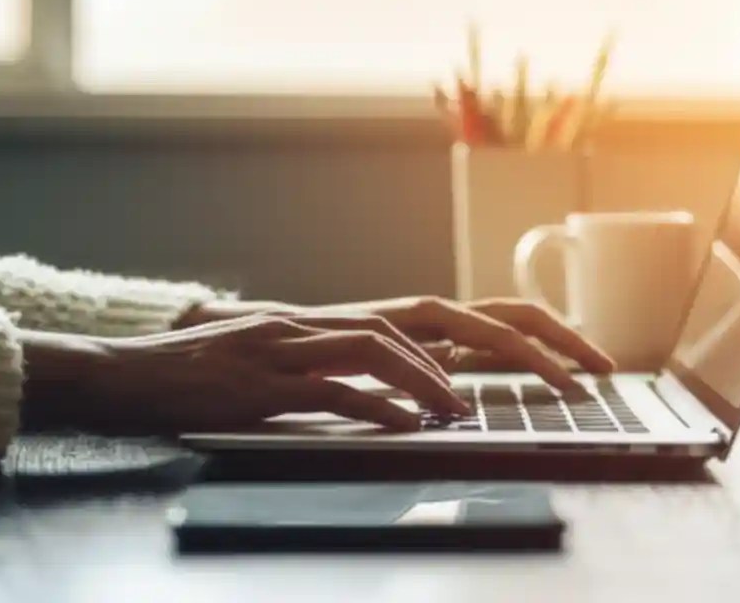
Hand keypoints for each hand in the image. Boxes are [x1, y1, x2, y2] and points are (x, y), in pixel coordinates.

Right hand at [21, 314, 468, 433]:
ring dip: (418, 381)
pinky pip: (330, 391)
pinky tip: (401, 424)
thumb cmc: (185, 376)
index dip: (422, 348)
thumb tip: (351, 387)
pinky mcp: (259, 387)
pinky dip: (375, 407)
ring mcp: (277, 353)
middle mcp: (294, 328)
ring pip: (368, 351)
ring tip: (446, 411)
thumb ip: (300, 366)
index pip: (378, 324)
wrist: (122, 374)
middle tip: (460, 400)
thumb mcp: (252, 360)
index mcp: (296, 323)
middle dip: (433, 365)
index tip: (451, 379)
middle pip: (385, 332)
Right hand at [184, 297, 615, 390]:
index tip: (590, 364)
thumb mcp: (328, 368)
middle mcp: (351, 321)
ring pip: (388, 341)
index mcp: (374, 322)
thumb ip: (385, 373)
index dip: (538, 331)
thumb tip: (445, 396)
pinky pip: (330, 385)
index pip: (474, 314)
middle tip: (580, 380)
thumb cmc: (245, 371)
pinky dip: (373, 402)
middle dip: (525, 344)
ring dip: (437, 377)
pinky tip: (407, 425)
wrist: (149, 369)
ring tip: (468, 412)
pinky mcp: (267, 376)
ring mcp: (308, 342)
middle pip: (454, 314)